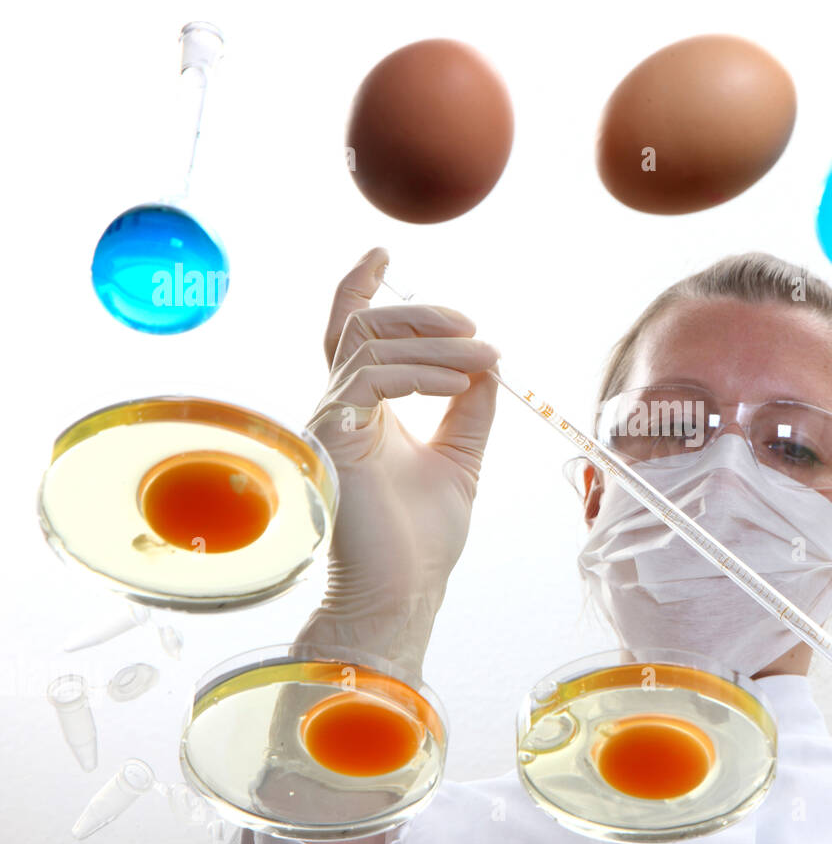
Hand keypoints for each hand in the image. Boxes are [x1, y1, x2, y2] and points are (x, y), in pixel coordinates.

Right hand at [296, 248, 500, 672]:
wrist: (403, 592)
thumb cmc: (423, 537)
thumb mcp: (461, 456)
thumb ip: (470, 407)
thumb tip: (489, 360)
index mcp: (364, 409)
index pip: (352, 334)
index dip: (360, 287)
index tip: (383, 251)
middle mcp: (339, 407)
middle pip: (362, 326)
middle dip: (421, 313)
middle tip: (475, 328)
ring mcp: (331, 420)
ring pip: (370, 344)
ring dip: (435, 343)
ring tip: (485, 358)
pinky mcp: (334, 436)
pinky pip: (374, 376)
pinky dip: (422, 371)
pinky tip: (459, 383)